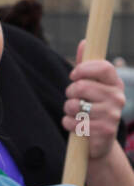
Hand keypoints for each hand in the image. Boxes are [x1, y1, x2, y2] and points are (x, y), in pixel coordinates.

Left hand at [62, 40, 125, 160]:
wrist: (98, 143)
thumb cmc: (91, 109)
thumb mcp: (90, 87)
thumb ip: (85, 67)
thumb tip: (84, 42)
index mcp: (115, 84)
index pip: (103, 67)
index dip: (83, 69)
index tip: (74, 76)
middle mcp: (117, 97)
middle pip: (81, 87)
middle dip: (69, 94)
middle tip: (74, 101)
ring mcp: (112, 114)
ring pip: (74, 105)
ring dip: (68, 111)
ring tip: (77, 115)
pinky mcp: (104, 131)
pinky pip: (73, 122)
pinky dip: (68, 124)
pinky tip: (78, 127)